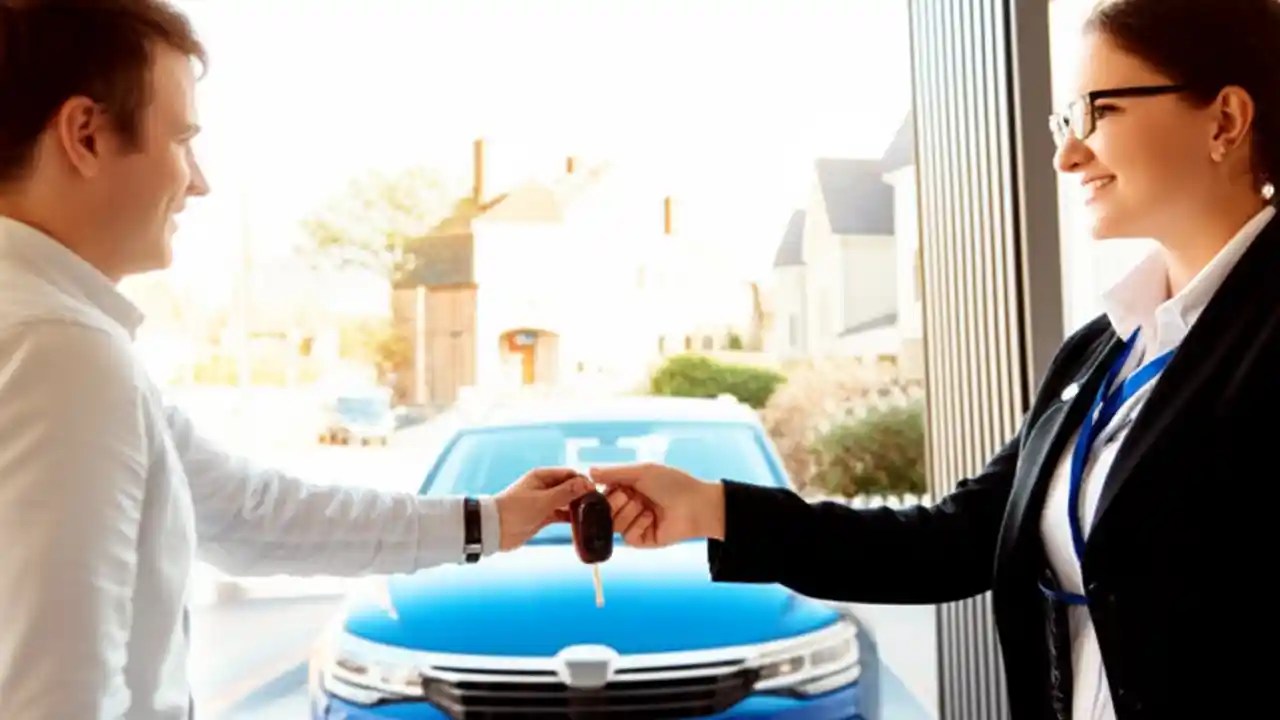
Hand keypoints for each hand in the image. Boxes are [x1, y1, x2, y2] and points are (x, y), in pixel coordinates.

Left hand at [494, 468, 595, 550]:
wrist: (493, 530)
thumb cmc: (514, 511)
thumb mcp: (543, 501)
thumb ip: (565, 492)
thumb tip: (586, 483)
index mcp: (541, 476)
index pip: (569, 474)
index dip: (583, 482)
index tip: (596, 492)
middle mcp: (543, 487)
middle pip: (569, 487)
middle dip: (582, 494)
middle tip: (597, 505)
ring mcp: (543, 502)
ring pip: (566, 501)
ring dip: (577, 507)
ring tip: (592, 515)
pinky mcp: (542, 516)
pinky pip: (560, 514)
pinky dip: (570, 517)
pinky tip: (581, 523)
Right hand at [590, 463, 724, 547]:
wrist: (697, 504)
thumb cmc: (673, 483)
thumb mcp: (642, 472)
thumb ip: (614, 473)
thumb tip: (589, 471)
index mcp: (628, 488)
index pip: (602, 493)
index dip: (602, 491)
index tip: (604, 487)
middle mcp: (630, 506)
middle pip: (605, 510)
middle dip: (616, 501)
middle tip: (633, 495)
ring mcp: (636, 523)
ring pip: (614, 524)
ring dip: (628, 512)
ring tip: (645, 506)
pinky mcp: (643, 539)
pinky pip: (627, 537)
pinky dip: (637, 525)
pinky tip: (651, 518)